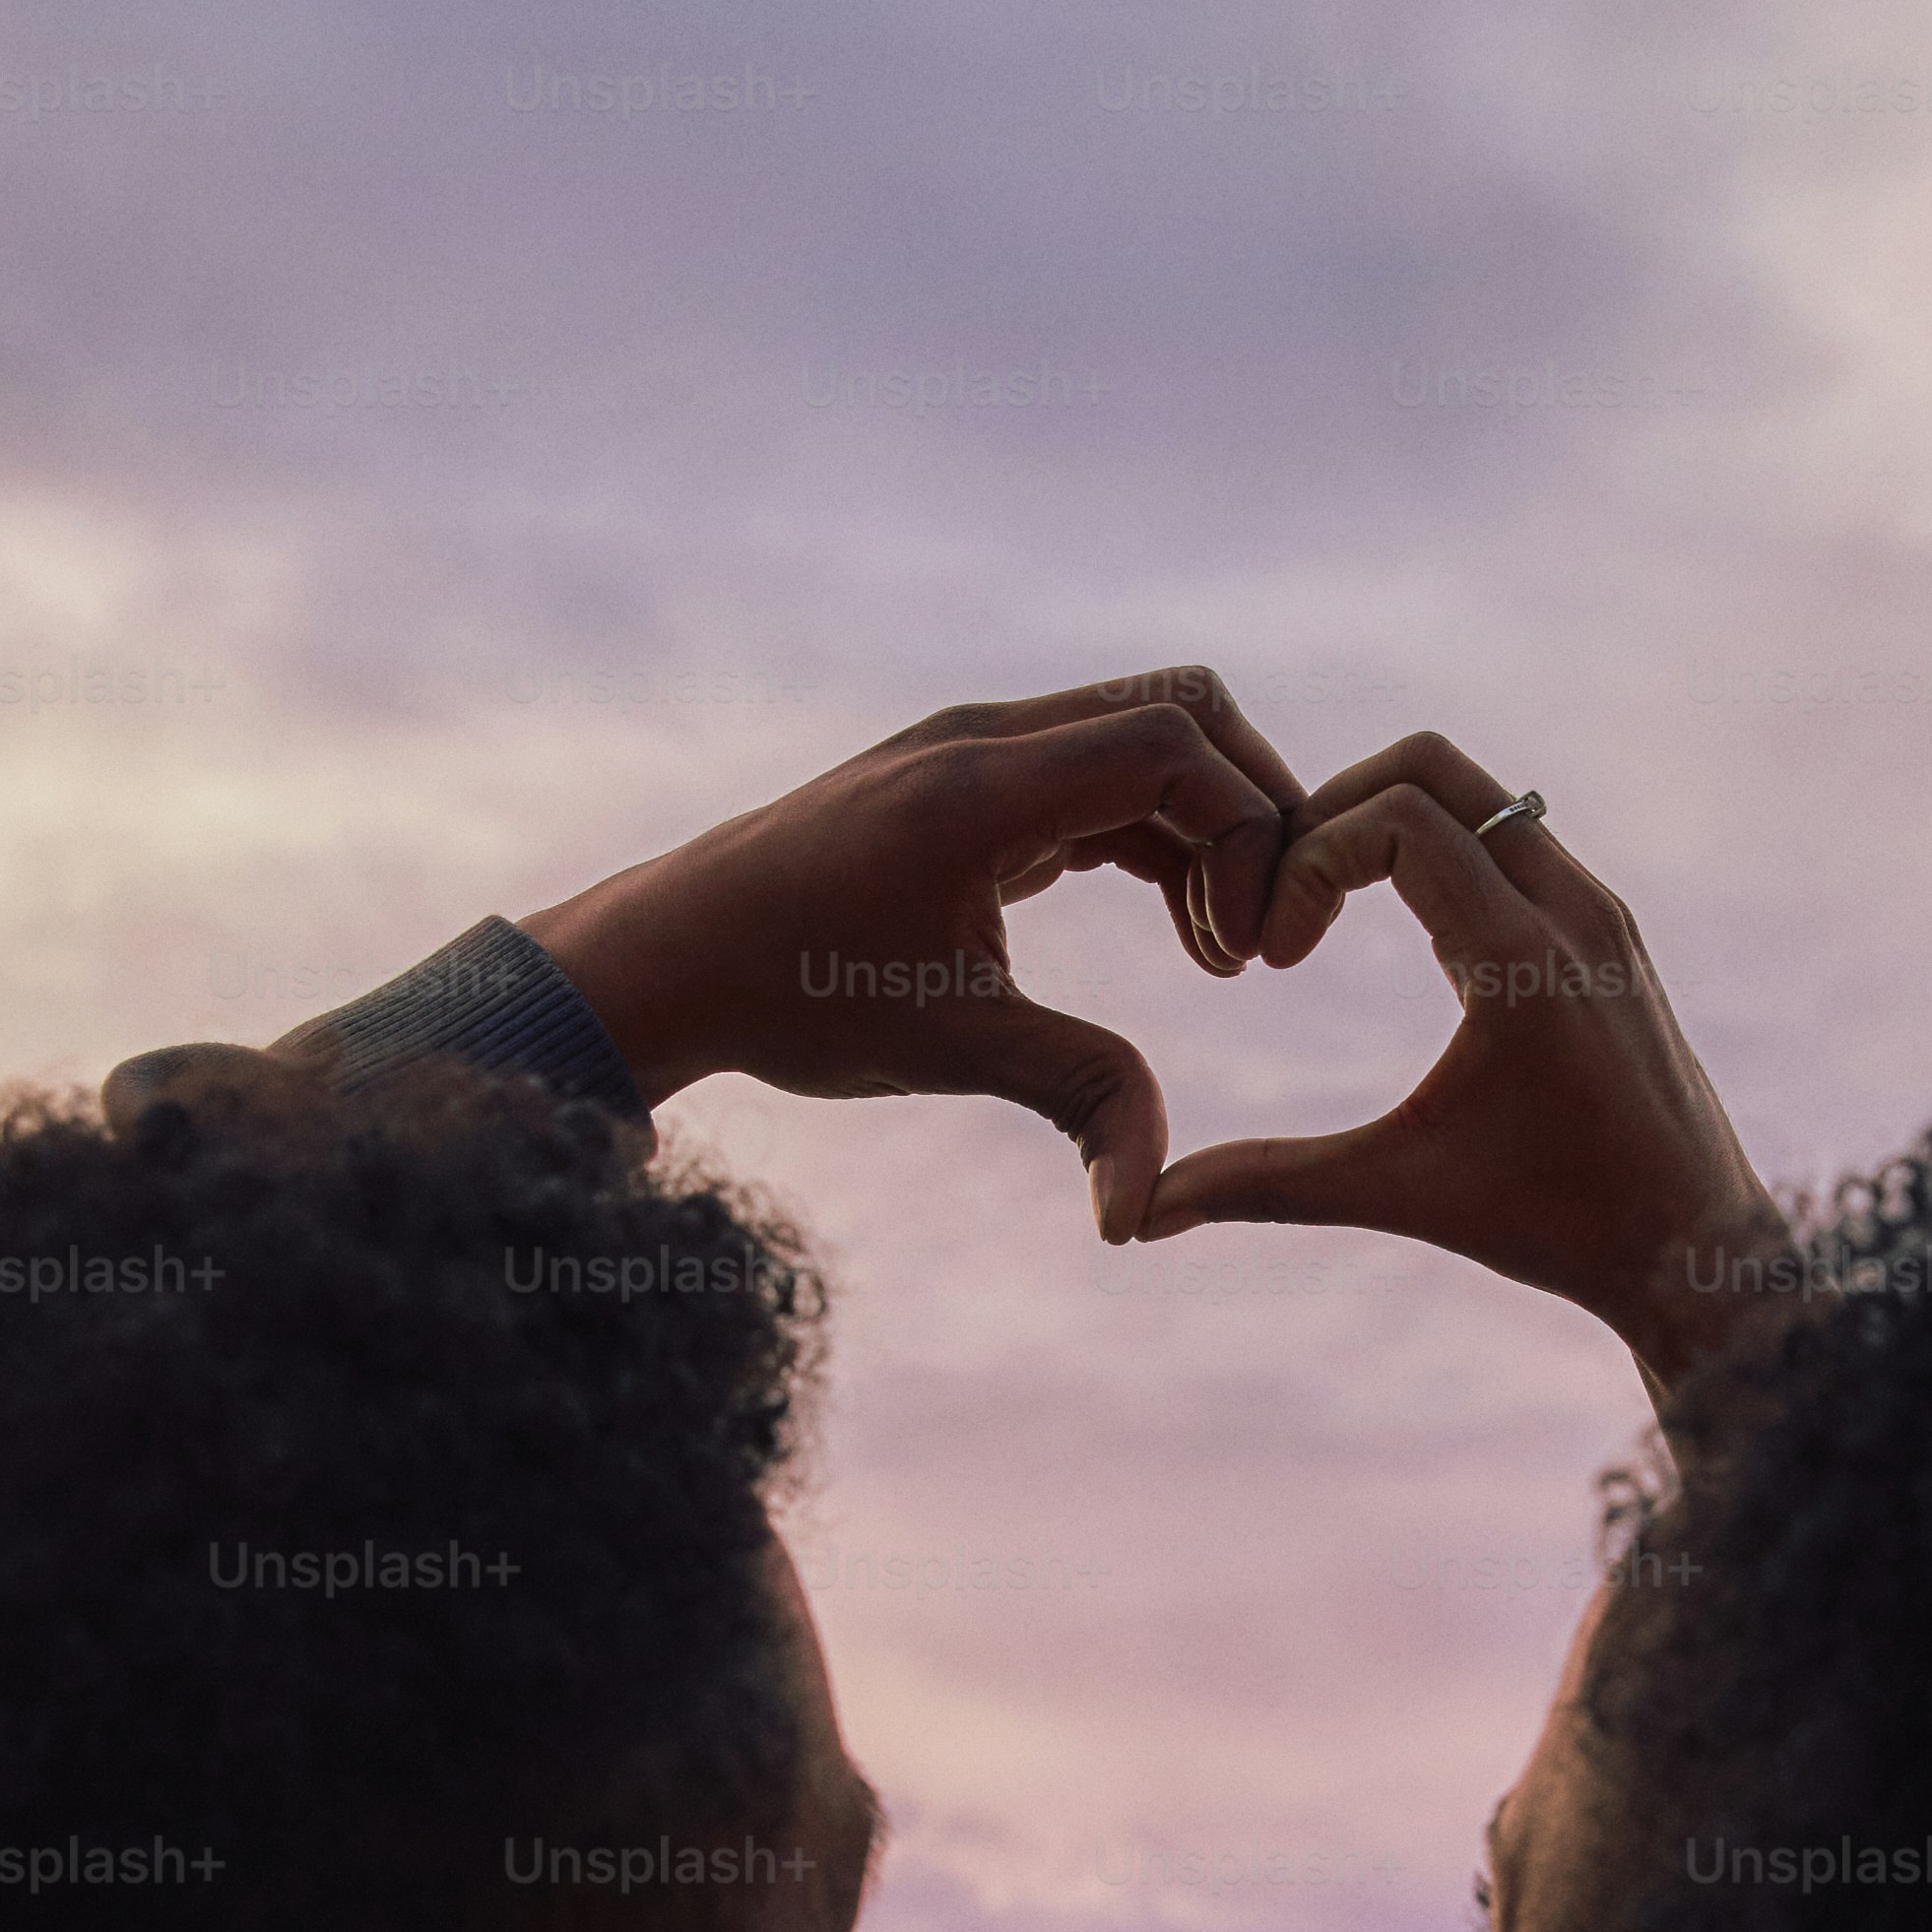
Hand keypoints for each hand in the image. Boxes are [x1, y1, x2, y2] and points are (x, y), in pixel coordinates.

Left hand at [515, 670, 1310, 1239]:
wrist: (672, 958)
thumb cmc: (793, 996)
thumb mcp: (948, 1046)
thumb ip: (1074, 1099)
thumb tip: (1138, 1217)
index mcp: (983, 785)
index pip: (1174, 744)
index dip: (1246, 834)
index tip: (1244, 955)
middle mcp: (985, 740)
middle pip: (1180, 713)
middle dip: (1249, 814)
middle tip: (1259, 937)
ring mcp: (976, 751)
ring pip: (1145, 739)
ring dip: (1205, 832)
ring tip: (1218, 955)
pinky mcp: (971, 782)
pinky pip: (1100, 775)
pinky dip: (1157, 839)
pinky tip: (1178, 931)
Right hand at [1141, 735, 1787, 1398]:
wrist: (1698, 1250)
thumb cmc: (1556, 1227)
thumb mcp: (1399, 1194)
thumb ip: (1266, 1186)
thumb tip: (1139, 1215)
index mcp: (1523, 960)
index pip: (1396, 819)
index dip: (1307, 861)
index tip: (1277, 957)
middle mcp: (1573, 909)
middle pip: (1432, 766)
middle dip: (1334, 810)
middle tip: (1285, 901)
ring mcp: (1598, 908)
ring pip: (1475, 791)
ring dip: (1385, 824)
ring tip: (1325, 913)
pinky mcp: (1606, 925)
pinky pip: (1508, 832)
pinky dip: (1436, 849)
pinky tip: (1392, 929)